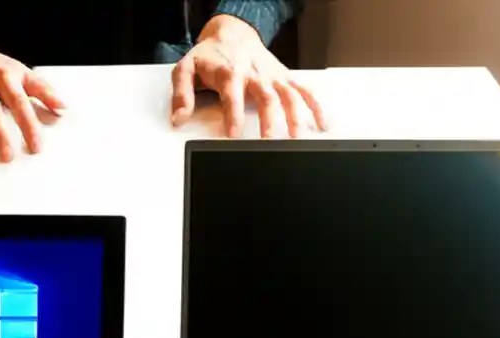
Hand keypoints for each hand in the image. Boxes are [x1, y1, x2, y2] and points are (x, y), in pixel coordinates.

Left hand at [170, 14, 324, 137]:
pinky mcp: (284, 77)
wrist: (232, 34)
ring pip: (288, 95)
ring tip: (297, 138)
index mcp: (230, 74)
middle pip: (265, 97)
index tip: (233, 135)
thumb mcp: (186, 69)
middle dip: (270, 120)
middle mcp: (254, 74)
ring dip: (295, 116)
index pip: (232, 96)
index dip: (233, 116)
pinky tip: (321, 124)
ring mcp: (272, 76)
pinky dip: (315, 106)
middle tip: (270, 141)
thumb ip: (181, 94)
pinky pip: (304, 90)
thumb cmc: (210, 56)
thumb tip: (178, 118)